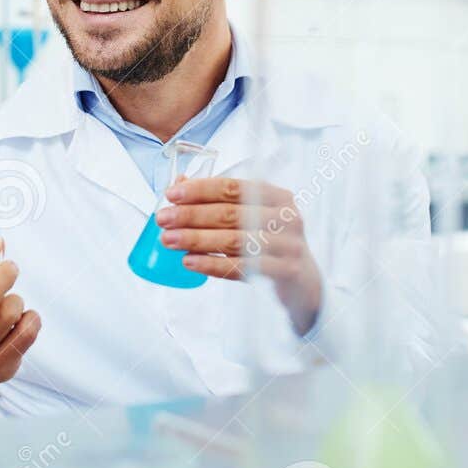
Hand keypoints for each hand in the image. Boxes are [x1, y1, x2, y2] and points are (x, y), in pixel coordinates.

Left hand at [156, 177, 322, 335]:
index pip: (233, 187)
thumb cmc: (270, 244)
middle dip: (191, 215)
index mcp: (276, 196)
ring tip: (169, 240)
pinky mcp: (285, 271)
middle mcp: (286, 216)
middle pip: (230, 213)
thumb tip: (179, 183)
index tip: (172, 194)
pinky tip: (190, 262)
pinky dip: (212, 264)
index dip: (201, 189)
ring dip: (196, 239)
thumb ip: (218, 201)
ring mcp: (288, 245)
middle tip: (163, 219)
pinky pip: (242, 267)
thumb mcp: (251, 218)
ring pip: (234, 240)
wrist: (304, 283)